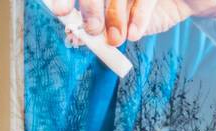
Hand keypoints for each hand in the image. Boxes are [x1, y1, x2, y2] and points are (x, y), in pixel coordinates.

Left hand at [49, 0, 215, 45]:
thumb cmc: (155, 6)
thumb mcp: (128, 19)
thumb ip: (105, 26)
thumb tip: (76, 38)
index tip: (60, 13)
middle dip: (89, 8)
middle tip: (90, 31)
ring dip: (114, 17)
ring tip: (114, 39)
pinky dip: (138, 17)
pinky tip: (134, 34)